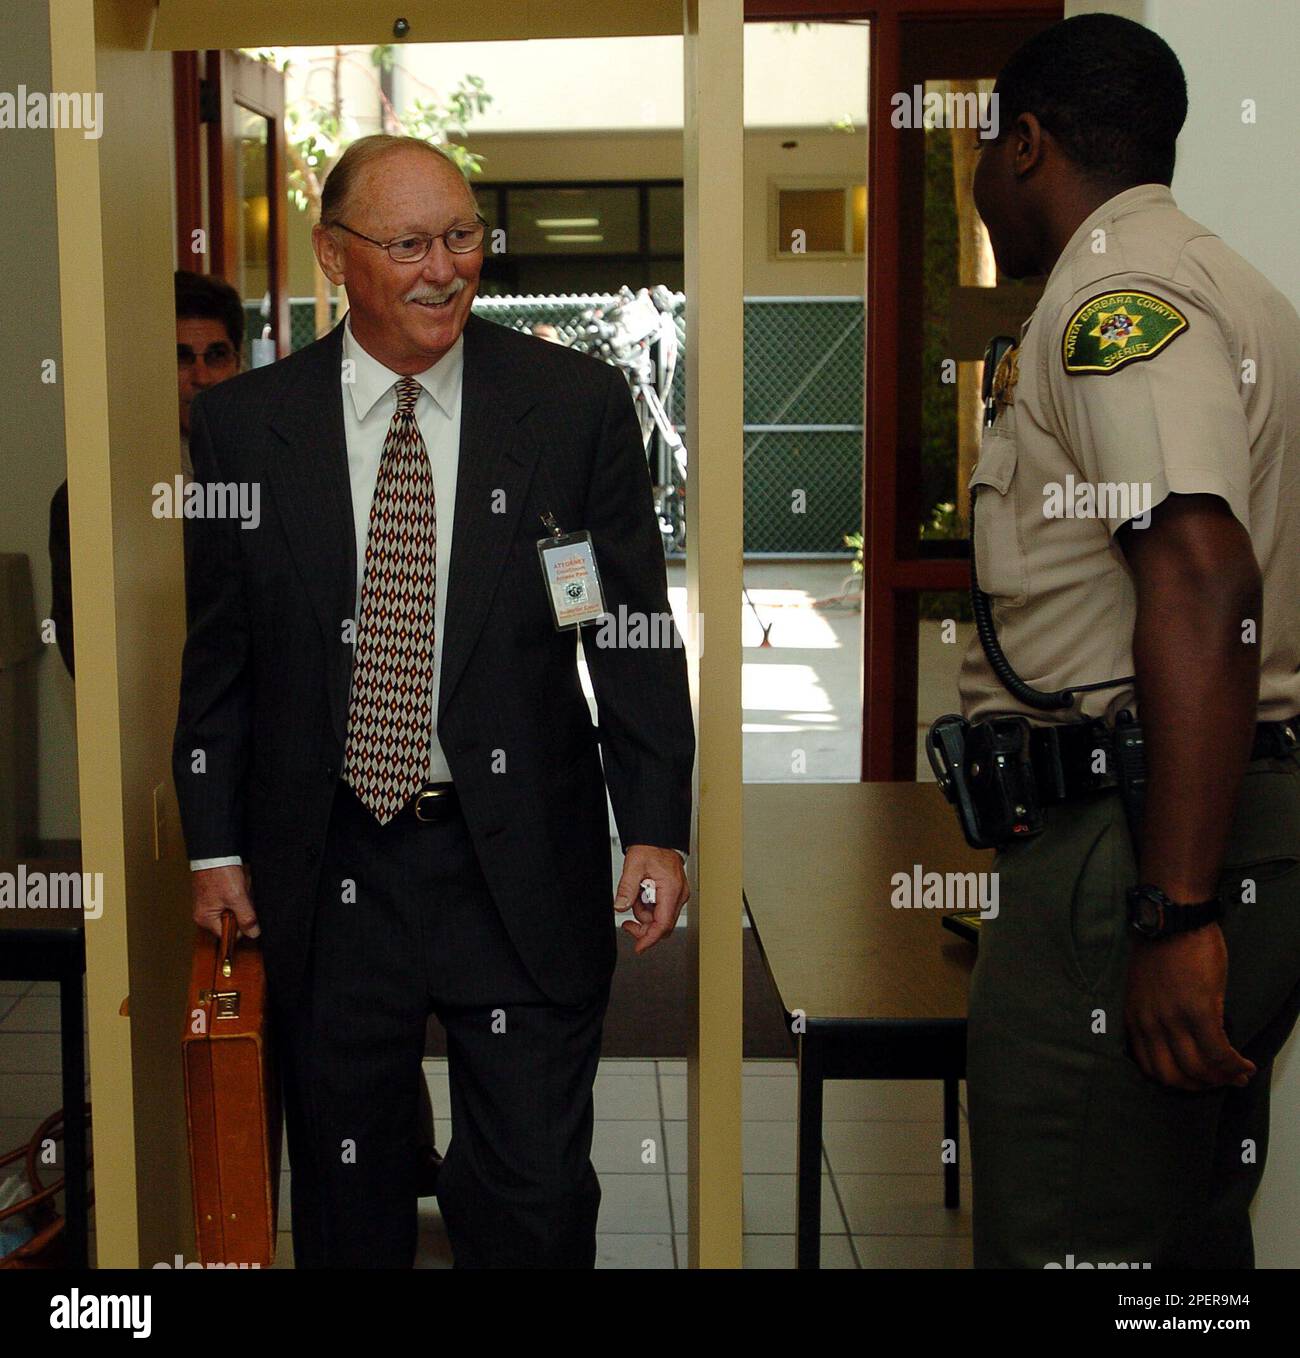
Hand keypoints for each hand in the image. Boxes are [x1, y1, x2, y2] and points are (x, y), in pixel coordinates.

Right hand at [192, 864, 258, 940]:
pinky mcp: (214, 896)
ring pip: (233, 910)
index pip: (229, 934)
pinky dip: (238, 893)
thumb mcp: (237, 898)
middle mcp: (204, 915)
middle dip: (242, 909)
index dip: (242, 924)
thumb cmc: (221, 874)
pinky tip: (238, 884)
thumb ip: (246, 918)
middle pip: (232, 921)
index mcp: (206, 919)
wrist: (215, 853)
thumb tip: (253, 934)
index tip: (247, 911)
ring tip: (240, 886)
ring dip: (241, 900)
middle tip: (242, 895)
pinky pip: (231, 901)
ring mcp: (209, 905)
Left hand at [613, 845, 689, 954]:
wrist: (659, 837)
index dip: (650, 938)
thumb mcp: (634, 866)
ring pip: (660, 918)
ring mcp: (678, 895)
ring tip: (636, 894)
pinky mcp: (674, 894)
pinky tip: (642, 894)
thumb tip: (620, 907)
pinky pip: (661, 909)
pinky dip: (649, 907)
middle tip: (627, 923)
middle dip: (643, 926)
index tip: (639, 947)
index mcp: (671, 890)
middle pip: (662, 925)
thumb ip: (627, 888)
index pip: (663, 923)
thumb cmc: (651, 848)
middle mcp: (679, 895)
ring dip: (644, 913)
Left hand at [1123, 924, 1254, 1090]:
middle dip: (1199, 1086)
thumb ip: (1156, 1015)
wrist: (1171, 918)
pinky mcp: (1198, 1010)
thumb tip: (1180, 1040)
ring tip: (1237, 1075)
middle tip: (1219, 1082)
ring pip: (1198, 1069)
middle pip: (1173, 1076)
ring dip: (1221, 1079)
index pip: (1151, 1068)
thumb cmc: (1162, 946)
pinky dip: (1234, 1065)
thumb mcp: (1146, 988)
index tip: (1197, 1081)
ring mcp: (1173, 1019)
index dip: (1178, 1082)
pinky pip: (1218, 1052)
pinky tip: (1245, 1064)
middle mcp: (1149, 1023)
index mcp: (1135, 1018)